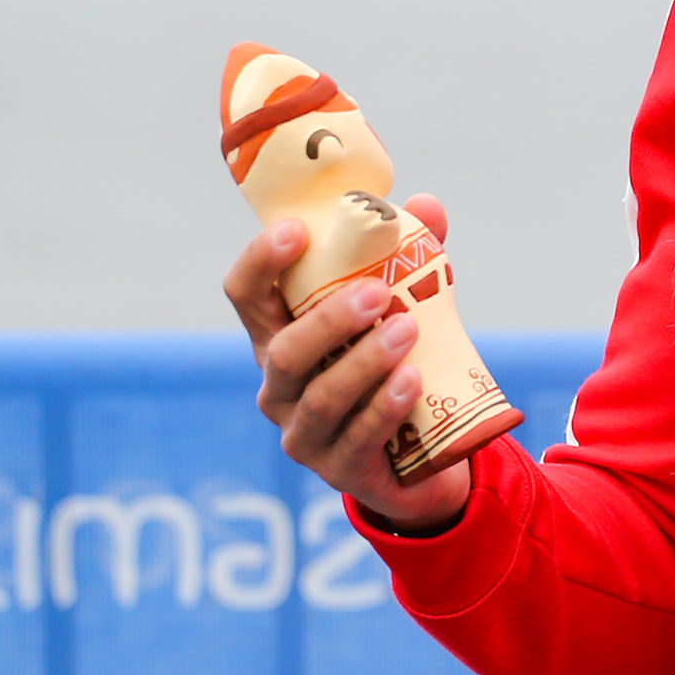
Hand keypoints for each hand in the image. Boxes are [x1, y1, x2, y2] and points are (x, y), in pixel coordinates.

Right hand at [223, 193, 472, 531]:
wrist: (427, 451)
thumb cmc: (401, 360)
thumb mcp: (407, 304)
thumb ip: (414, 254)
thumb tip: (427, 204)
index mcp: (282, 334)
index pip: (247, 295)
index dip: (260, 262)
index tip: (296, 230)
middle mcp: (280, 384)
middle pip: (282, 350)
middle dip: (327, 320)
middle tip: (377, 292)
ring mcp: (304, 432)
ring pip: (321, 396)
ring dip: (363, 362)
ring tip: (406, 331)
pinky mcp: (338, 470)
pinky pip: (356, 439)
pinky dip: (383, 408)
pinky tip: (411, 382)